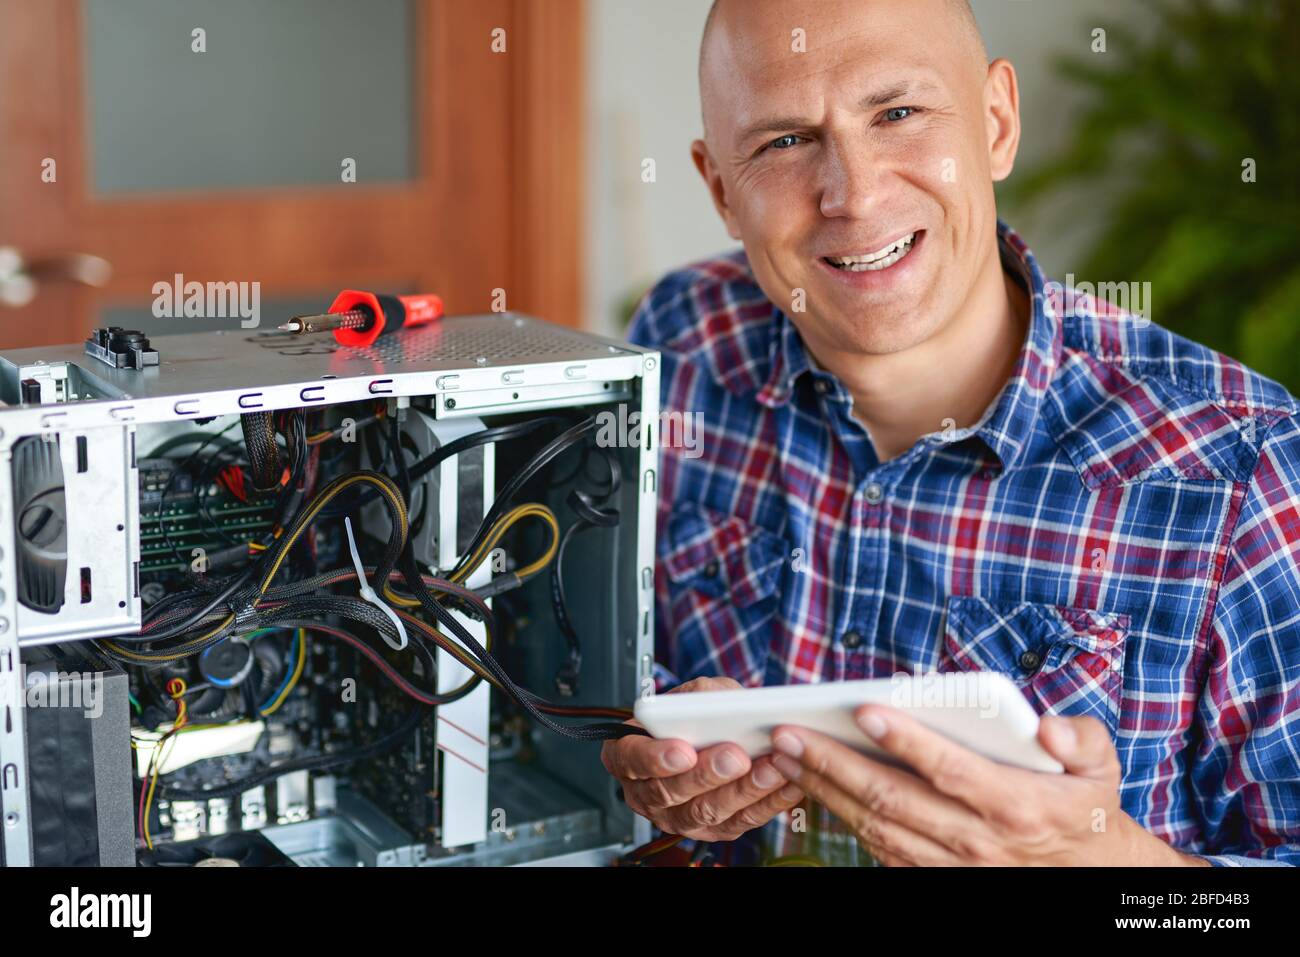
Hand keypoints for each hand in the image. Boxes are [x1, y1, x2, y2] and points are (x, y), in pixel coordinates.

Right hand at [602, 676, 803, 840]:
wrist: (717, 735)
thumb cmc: (694, 715)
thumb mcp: (692, 693)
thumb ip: (698, 694)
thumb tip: (712, 699)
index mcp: (629, 754)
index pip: (630, 759)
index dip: (655, 757)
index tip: (683, 749)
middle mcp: (647, 792)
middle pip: (670, 792)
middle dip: (707, 774)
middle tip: (736, 755)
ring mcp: (678, 815)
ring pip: (706, 811)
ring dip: (742, 790)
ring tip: (770, 768)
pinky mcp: (714, 829)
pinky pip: (739, 822)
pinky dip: (766, 803)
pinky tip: (786, 783)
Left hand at [768, 704, 1207, 865]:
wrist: (1088, 873)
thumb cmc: (1082, 804)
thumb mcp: (1100, 765)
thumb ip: (1080, 737)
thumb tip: (1048, 727)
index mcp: (1014, 804)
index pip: (948, 769)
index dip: (906, 740)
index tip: (864, 709)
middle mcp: (976, 839)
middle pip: (892, 798)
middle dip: (834, 762)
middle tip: (788, 731)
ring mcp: (949, 863)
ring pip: (874, 825)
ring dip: (824, 789)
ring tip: (785, 753)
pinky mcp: (931, 874)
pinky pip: (877, 846)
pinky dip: (840, 815)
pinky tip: (812, 783)